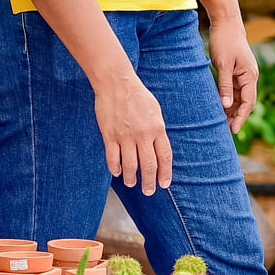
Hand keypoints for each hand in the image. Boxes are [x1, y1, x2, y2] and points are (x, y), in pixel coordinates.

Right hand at [94, 68, 172, 195]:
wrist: (116, 83)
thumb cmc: (138, 96)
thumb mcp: (155, 112)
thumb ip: (157, 131)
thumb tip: (158, 149)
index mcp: (157, 128)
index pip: (164, 157)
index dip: (165, 173)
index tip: (164, 184)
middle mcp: (143, 134)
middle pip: (148, 165)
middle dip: (149, 182)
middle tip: (148, 191)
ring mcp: (125, 136)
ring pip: (130, 165)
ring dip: (132, 178)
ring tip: (131, 184)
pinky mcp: (109, 135)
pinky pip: (113, 157)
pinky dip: (115, 168)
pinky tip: (117, 173)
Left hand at [209, 14, 258, 133]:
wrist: (226, 22)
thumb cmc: (225, 41)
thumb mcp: (223, 65)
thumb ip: (225, 86)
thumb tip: (226, 105)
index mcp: (250, 76)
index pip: (248, 102)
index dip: (241, 117)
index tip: (234, 129)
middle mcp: (249, 77)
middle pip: (245, 102)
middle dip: (236, 116)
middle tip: (224, 130)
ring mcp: (243, 75)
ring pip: (239, 97)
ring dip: (231, 109)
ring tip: (220, 121)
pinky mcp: (236, 72)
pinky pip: (234, 90)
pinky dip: (228, 99)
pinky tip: (220, 107)